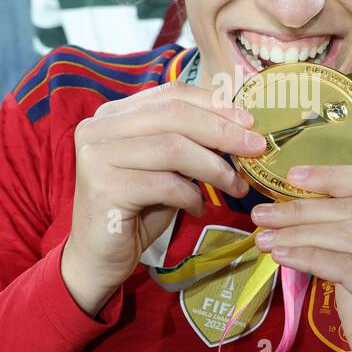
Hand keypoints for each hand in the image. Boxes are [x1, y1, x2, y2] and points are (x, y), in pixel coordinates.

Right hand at [60, 82, 265, 316]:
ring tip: (236, 185)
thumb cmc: (136, 210)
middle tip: (255, 148)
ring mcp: (96, 156)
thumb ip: (187, 142)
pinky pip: (164, 184)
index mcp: (113, 114)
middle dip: (222, 131)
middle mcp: (98, 128)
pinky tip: (198, 208)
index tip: (249, 121)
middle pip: (173, 115)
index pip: (170, 94)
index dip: (213, 104)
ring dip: (214, 166)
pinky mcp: (103, 188)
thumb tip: (239, 127)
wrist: (98, 258)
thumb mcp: (165, 168)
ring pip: (172, 147)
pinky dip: (191, 196)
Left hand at [250, 165, 351, 351]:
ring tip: (263, 237)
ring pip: (346, 235)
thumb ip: (349, 231)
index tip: (291, 176)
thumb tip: (295, 202)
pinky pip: (343, 267)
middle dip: (302, 209)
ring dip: (298, 233)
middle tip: (262, 213)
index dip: (332, 174)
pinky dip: (307, 258)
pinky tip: (281, 256)